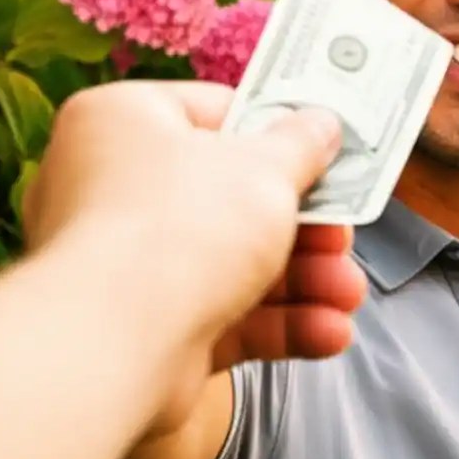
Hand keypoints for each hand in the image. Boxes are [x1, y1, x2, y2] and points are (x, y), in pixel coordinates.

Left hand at [21, 80, 367, 430]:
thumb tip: (322, 123)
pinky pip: (223, 316)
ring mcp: (128, 265)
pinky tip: (328, 332)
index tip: (327, 153)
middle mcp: (114, 189)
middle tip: (343, 236)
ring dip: (304, 281)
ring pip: (236, 264)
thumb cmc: (180, 227)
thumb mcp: (266, 167)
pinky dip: (279, 324)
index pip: (214, 113)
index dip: (279, 133)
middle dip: (306, 227)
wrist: (112, 345)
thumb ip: (302, 144)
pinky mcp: (146, 329)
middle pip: (234, 198)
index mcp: (125, 122)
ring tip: (347, 294)